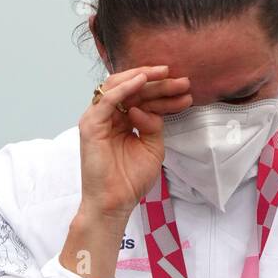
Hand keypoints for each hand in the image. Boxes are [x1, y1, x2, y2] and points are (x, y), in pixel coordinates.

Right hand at [78, 64, 192, 217]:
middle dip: (159, 84)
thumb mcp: (152, 148)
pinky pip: (108, 99)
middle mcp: (109, 117)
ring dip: (143, 78)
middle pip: (133, 90)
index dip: (165, 94)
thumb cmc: (130, 180)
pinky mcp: (91, 125)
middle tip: (182, 81)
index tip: (186, 90)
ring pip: (119, 87)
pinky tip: (142, 80)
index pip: (143, 99)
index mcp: (122, 121)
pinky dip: (125, 87)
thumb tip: (147, 109)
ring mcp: (98, 119)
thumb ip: (153, 125)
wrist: (115, 203)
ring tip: (165, 74)